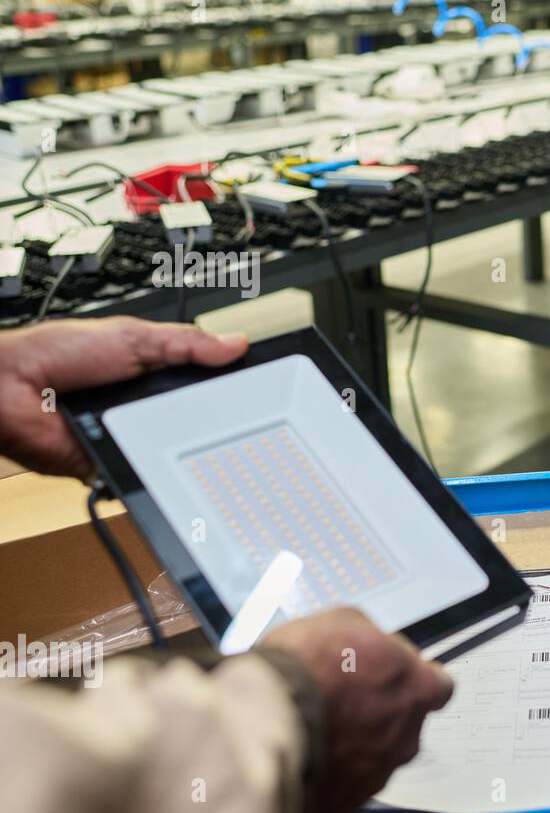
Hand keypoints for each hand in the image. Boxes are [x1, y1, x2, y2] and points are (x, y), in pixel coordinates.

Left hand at [0, 317, 247, 479]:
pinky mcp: (114, 464)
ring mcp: (131, 438)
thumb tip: (235, 343)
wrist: (11, 388)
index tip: (260, 394)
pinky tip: (161, 461)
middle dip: (215, 424)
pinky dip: (151, 472)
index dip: (230, 390)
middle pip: (196, 423)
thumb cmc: (56, 353)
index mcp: (153, 375)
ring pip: (173, 452)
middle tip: (238, 422)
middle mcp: (143, 409)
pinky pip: (143, 475)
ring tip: (197, 440)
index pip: (204, 385)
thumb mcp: (134, 337)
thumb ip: (186, 342)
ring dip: (182, 448)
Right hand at [262, 607, 453, 812]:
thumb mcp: (344, 620)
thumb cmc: (305, 671)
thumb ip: (370, 637)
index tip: (390, 671)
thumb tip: (369, 641)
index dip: (411, 677)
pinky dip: (331, 764)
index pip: (438, 685)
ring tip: (317, 720)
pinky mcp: (346, 800)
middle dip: (380, 709)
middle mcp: (408, 735)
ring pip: (375, 753)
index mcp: (418, 689)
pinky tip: (307, 745)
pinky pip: (345, 778)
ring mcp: (378, 772)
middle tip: (344, 695)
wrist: (264, 722)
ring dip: (354, 739)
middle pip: (405, 722)